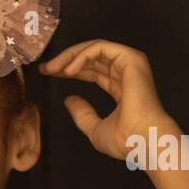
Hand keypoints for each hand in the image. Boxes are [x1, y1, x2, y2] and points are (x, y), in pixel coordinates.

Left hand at [39, 40, 176, 161]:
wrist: (143, 141)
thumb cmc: (125, 140)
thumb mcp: (94, 128)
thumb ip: (82, 113)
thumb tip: (69, 100)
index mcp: (121, 88)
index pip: (93, 71)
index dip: (70, 70)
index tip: (49, 73)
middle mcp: (126, 73)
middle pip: (91, 58)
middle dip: (65, 60)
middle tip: (45, 68)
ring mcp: (130, 64)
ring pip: (94, 49)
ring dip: (70, 56)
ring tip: (52, 69)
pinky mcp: (131, 58)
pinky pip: (101, 48)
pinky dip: (82, 56)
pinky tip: (68, 70)